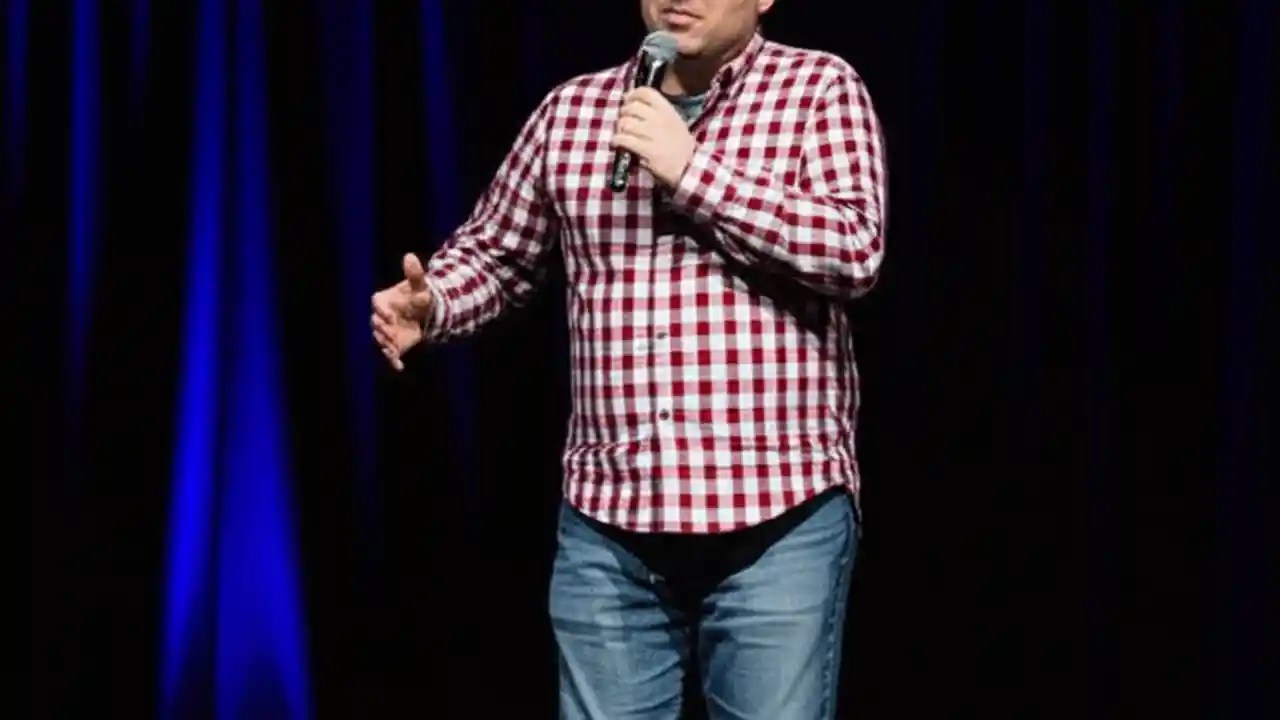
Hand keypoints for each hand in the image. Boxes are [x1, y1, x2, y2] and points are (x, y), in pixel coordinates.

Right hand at [371, 252, 434, 370]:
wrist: (426, 313)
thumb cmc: (418, 296)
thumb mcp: (419, 284)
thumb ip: (414, 273)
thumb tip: (410, 256)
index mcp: (383, 300)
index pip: (377, 304)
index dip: (381, 310)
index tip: (390, 316)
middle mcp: (380, 317)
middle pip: (375, 324)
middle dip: (381, 329)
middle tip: (388, 333)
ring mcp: (386, 332)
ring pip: (380, 339)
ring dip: (385, 345)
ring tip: (392, 350)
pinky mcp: (394, 345)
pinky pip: (390, 354)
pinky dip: (393, 361)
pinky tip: (399, 366)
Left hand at [611, 87, 696, 187]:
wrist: (688, 168)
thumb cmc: (678, 145)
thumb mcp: (673, 121)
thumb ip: (654, 110)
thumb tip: (628, 97)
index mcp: (667, 110)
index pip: (646, 92)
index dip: (632, 95)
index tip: (627, 102)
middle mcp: (660, 119)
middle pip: (632, 107)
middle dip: (623, 114)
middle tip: (624, 123)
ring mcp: (654, 134)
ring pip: (626, 123)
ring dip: (620, 128)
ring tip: (621, 134)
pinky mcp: (647, 150)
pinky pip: (625, 139)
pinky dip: (617, 140)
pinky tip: (617, 143)